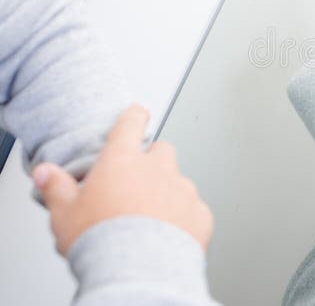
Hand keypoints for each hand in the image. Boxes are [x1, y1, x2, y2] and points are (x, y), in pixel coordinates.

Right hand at [32, 104, 213, 255]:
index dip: (134, 116)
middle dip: (152, 163)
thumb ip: (56, 188)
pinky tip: (167, 237)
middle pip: (161, 151)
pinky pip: (194, 211)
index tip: (138, 113)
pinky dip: (184, 220)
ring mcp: (183, 189)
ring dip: (168, 195)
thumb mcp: (65, 213)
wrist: (137, 270)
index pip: (130, 124)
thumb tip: (45, 173)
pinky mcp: (201, 213)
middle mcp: (158, 168)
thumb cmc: (100, 240)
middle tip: (136, 186)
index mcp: (123, 161)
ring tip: (149, 220)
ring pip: (179, 182)